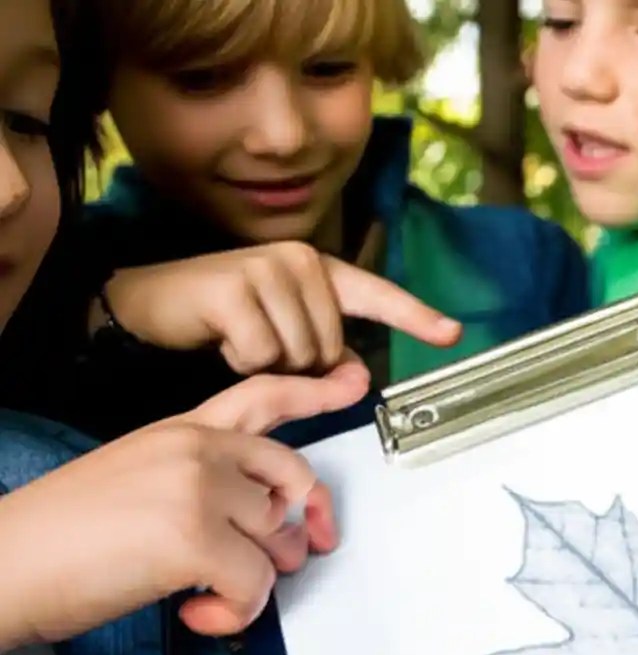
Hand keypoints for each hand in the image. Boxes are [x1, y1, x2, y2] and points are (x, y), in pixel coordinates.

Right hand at [0, 360, 365, 649]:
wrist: (4, 563)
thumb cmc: (58, 533)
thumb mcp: (137, 478)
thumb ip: (201, 479)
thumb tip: (259, 515)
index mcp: (181, 429)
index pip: (263, 396)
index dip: (315, 390)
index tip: (352, 383)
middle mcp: (197, 448)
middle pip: (293, 477)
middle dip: (298, 526)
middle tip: (291, 554)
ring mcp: (198, 487)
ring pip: (278, 537)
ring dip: (254, 579)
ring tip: (210, 592)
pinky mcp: (195, 536)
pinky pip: (258, 582)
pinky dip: (236, 611)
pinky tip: (198, 610)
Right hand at [99, 241, 461, 373]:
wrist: (152, 304)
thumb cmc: (223, 320)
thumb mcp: (282, 335)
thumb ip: (325, 352)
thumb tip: (357, 376)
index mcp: (319, 271)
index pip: (377, 296)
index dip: (416, 317)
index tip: (452, 333)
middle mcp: (300, 262)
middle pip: (331, 349)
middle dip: (298, 364)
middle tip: (260, 343)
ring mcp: (267, 270)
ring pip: (298, 356)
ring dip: (266, 365)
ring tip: (238, 338)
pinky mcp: (235, 288)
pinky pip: (261, 355)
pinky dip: (239, 361)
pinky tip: (219, 337)